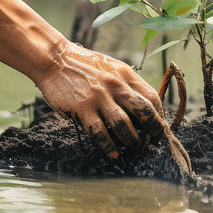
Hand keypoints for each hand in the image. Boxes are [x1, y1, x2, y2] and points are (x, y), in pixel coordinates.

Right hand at [35, 42, 164, 158]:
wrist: (54, 60)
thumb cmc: (83, 66)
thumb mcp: (111, 68)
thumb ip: (125, 84)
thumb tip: (141, 108)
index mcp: (125, 74)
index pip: (152, 97)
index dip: (159, 115)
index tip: (158, 127)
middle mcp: (116, 85)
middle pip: (144, 112)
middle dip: (152, 130)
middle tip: (151, 141)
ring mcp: (99, 97)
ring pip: (124, 125)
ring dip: (132, 141)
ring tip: (134, 148)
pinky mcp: (83, 108)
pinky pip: (100, 133)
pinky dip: (108, 146)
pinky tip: (112, 152)